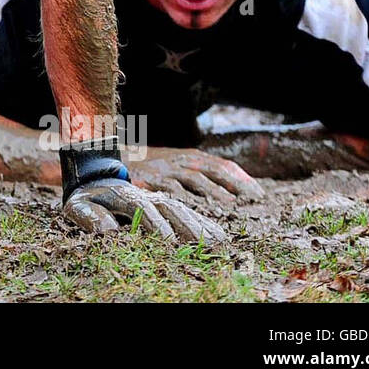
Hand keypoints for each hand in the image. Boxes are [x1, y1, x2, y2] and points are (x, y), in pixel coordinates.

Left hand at [63, 177, 227, 242]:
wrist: (92, 181)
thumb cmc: (85, 201)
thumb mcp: (78, 208)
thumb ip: (91, 217)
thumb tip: (108, 231)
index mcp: (123, 195)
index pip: (142, 208)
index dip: (155, 224)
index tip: (167, 241)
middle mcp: (145, 196)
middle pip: (170, 208)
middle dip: (187, 226)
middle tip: (205, 244)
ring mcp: (157, 199)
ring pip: (183, 210)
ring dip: (200, 226)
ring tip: (219, 243)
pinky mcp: (165, 206)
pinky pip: (187, 213)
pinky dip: (203, 224)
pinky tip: (219, 236)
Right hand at [127, 147, 264, 202]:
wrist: (108, 164)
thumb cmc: (146, 171)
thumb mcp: (172, 169)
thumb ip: (194, 178)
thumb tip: (225, 194)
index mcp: (188, 157)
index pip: (221, 165)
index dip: (242, 178)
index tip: (259, 194)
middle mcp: (179, 160)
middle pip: (213, 169)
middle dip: (235, 183)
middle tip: (253, 199)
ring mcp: (165, 169)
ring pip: (196, 179)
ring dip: (215, 192)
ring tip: (231, 205)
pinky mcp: (150, 180)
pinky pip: (172, 189)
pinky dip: (187, 200)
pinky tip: (198, 211)